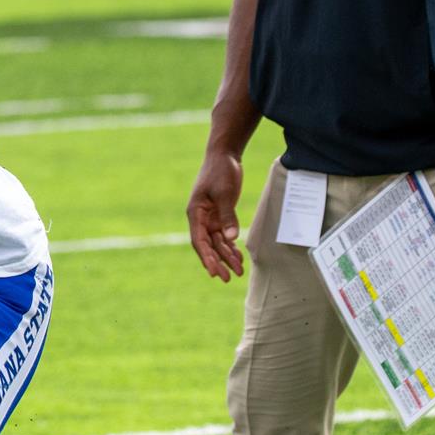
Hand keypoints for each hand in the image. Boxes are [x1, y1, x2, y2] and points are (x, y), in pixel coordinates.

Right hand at [186, 151, 245, 281]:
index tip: (213, 272)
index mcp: (195, 213)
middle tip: (227, 278)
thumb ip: (227, 216)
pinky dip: (231, 246)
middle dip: (216, 262)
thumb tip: (230, 238)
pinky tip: (239, 257)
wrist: (224, 155)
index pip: (198, 241)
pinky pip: (224, 236)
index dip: (206, 258)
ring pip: (217, 243)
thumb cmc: (220, 171)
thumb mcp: (224, 193)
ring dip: (226, 257)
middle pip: (207, 246)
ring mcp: (210, 217)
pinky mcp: (219, 215)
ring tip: (238, 272)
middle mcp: (200, 218)